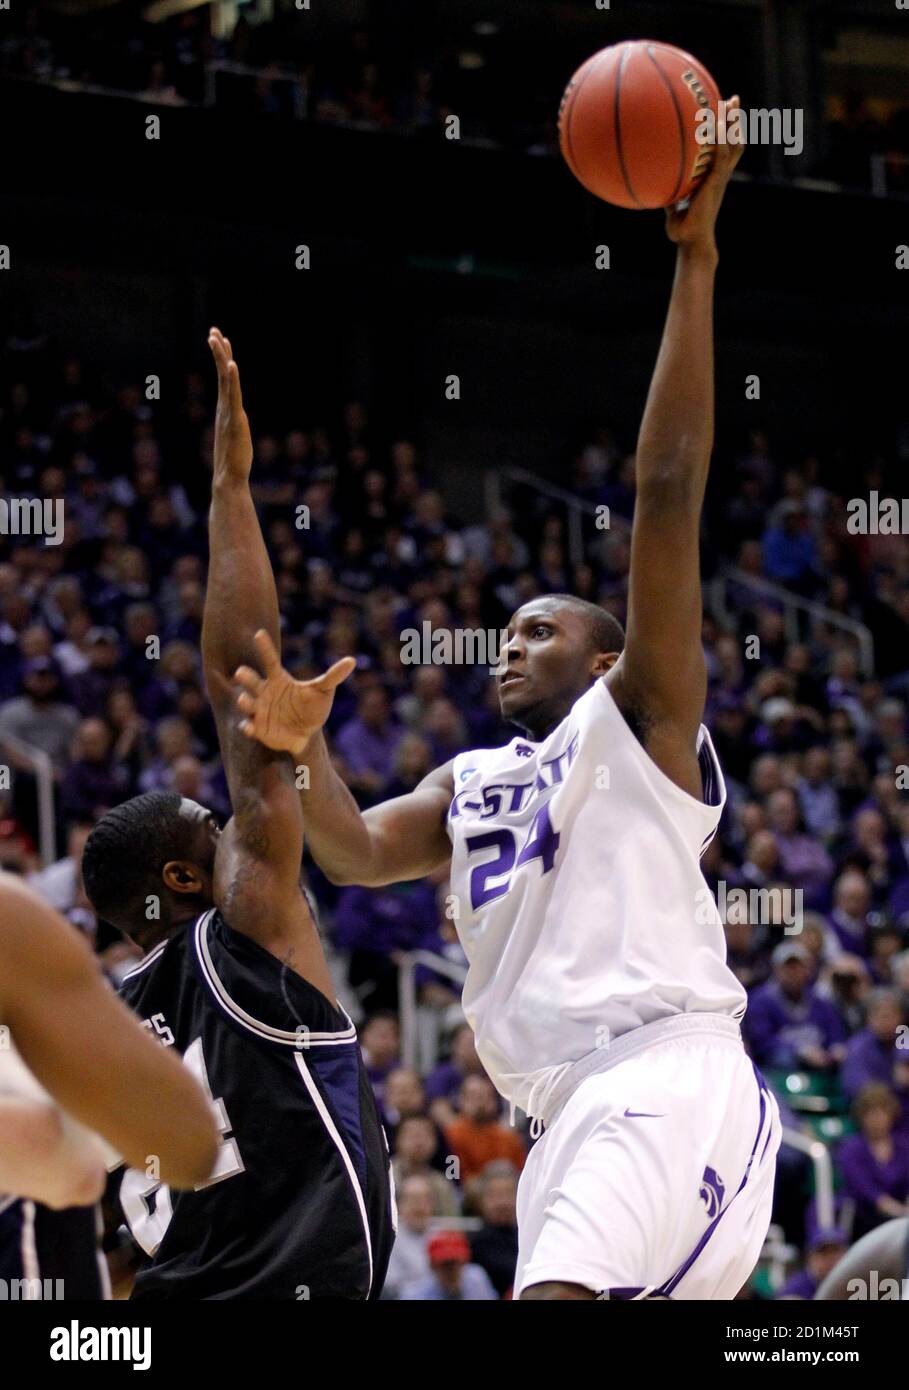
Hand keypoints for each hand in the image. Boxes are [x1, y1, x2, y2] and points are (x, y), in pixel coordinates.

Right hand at [208, 326, 251, 484]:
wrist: (228, 479)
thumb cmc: (232, 464)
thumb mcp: (236, 440)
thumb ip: (235, 429)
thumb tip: (236, 429)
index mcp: (225, 410)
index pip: (225, 379)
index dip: (223, 359)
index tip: (220, 340)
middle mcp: (224, 407)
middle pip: (222, 373)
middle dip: (218, 351)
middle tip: (214, 330)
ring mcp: (228, 413)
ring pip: (225, 380)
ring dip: (221, 358)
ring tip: (216, 338)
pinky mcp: (234, 421)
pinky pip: (232, 396)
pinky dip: (232, 379)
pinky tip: (232, 365)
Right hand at [233, 629, 354, 755]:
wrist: (306, 735)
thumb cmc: (312, 708)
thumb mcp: (323, 692)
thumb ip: (333, 676)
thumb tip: (352, 661)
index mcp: (279, 679)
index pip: (270, 660)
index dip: (265, 648)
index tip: (259, 634)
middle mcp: (265, 692)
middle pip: (252, 681)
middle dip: (245, 676)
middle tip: (241, 672)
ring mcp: (259, 710)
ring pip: (247, 702)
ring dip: (244, 701)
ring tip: (244, 699)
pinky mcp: (257, 728)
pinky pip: (248, 726)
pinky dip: (247, 727)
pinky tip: (249, 727)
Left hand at [666, 95, 744, 253]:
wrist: (690, 241)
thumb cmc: (682, 228)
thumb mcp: (672, 204)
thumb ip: (667, 191)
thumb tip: (651, 181)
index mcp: (711, 177)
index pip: (722, 149)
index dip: (724, 131)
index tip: (720, 111)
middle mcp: (718, 174)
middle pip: (733, 141)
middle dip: (734, 119)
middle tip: (734, 98)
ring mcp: (719, 177)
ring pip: (732, 144)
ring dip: (732, 123)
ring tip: (733, 102)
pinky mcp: (715, 182)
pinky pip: (721, 156)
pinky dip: (722, 140)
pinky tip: (719, 125)